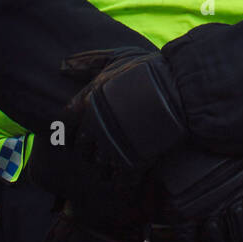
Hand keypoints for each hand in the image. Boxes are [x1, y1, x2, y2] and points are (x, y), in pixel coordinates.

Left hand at [62, 48, 186, 182]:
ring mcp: (113, 146)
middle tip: (100, 148)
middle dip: (88, 150)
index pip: (66, 122)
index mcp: (88, 103)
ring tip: (115, 163)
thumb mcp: (116, 58)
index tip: (77, 132)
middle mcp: (95, 127)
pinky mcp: (133, 162)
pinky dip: (122, 183)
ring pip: (99, 166)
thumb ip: (87, 63)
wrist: (180, 89)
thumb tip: (62, 66)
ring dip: (105, 167)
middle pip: (82, 148)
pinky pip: (120, 180)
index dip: (71, 128)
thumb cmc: (148, 70)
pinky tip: (126, 179)